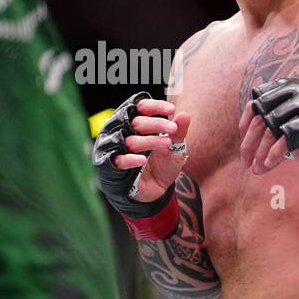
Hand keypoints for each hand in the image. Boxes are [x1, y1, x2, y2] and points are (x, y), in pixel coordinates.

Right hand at [92, 92, 192, 213]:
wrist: (155, 191)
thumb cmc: (162, 164)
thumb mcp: (175, 148)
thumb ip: (178, 132)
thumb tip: (184, 114)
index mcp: (139, 123)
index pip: (142, 107)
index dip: (155, 106)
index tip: (171, 110)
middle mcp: (125, 132)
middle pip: (136, 122)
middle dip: (156, 124)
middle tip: (173, 128)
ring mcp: (118, 148)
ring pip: (130, 140)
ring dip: (149, 141)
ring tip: (166, 144)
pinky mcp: (113, 165)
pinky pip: (119, 160)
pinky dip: (131, 159)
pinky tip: (143, 160)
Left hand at [243, 78, 298, 177]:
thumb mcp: (298, 120)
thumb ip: (277, 121)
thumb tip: (249, 135)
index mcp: (292, 86)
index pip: (259, 99)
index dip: (247, 120)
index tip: (243, 137)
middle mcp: (296, 91)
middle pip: (262, 115)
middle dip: (250, 141)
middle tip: (246, 160)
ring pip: (270, 128)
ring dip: (260, 151)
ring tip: (256, 167)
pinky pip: (284, 138)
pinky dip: (273, 153)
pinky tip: (268, 164)